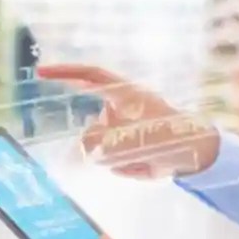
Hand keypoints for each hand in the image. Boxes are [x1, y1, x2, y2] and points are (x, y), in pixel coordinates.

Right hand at [38, 64, 219, 177]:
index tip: (41, 72)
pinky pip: (109, 162)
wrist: (198, 156)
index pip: (90, 77)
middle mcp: (119, 110)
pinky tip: (144, 165)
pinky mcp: (121, 148)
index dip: (64, 73)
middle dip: (103, 146)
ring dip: (118, 159)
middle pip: (92, 128)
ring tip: (145, 158)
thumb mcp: (140, 136)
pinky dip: (124, 167)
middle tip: (126, 154)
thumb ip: (108, 140)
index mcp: (126, 94)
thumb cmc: (174, 136)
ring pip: (99, 149)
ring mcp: (119, 130)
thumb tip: (86, 147)